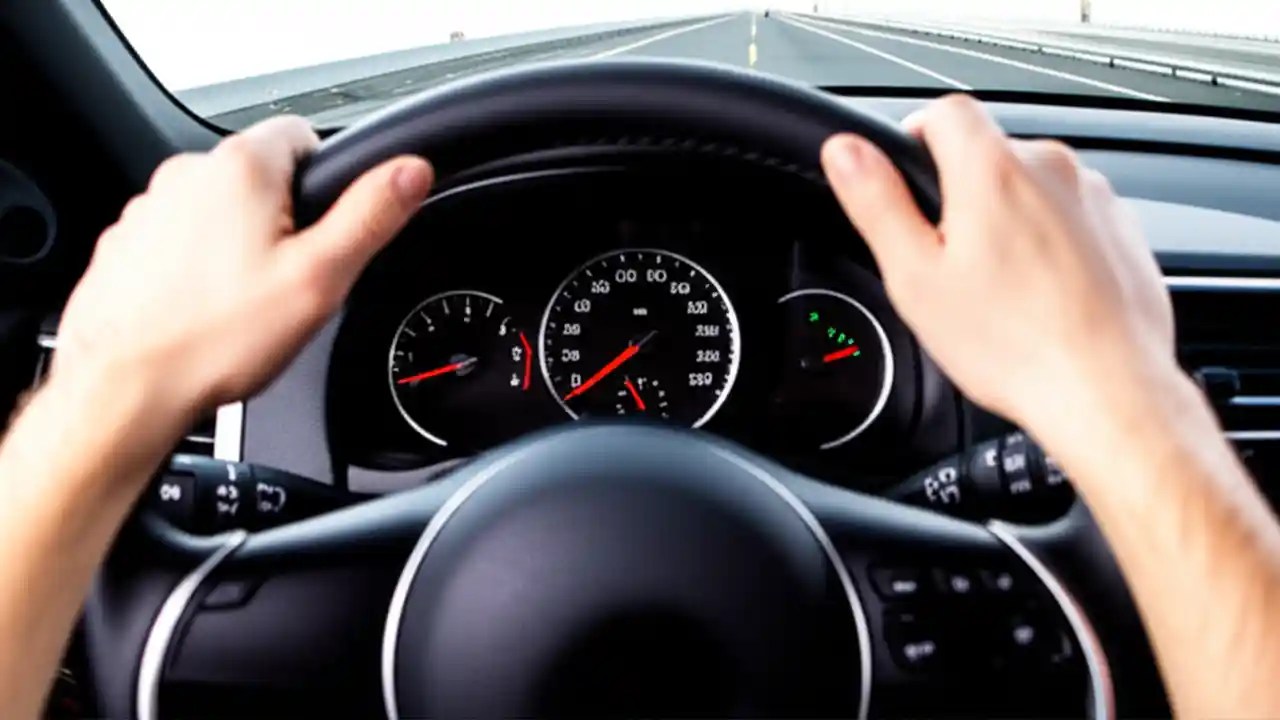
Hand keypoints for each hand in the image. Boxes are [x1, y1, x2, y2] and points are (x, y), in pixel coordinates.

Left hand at [51, 116, 432, 424]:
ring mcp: (148, 211)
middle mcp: (187, 176)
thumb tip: (411, 170)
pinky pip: (179, 245)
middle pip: (261, 180)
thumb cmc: (217, 338)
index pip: (305, 135)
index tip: (328, 232)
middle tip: (292, 282)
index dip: (328, 184)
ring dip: (238, 248)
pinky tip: (207, 315)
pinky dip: (197, 272)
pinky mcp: (126, 248)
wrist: (124, 390)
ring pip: (219, 215)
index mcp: (241, 169)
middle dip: (284, 223)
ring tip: (245, 307)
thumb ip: (370, 215)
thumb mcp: (321, 278)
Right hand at [820, 95, 1175, 434]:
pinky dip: (1049, 244)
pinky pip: (1070, 218)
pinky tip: (1038, 297)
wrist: (1107, 389)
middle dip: (961, 193)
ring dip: (1008, 219)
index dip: (915, 135)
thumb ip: (876, 202)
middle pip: (988, 153)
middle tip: (946, 259)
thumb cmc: (1014, 345)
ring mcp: (1094, 197)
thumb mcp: (915, 276)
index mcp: (992, 170)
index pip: (945, 111)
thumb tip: (845, 151)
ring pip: (1030, 187)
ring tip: (998, 288)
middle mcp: (1051, 168)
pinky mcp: (1121, 229)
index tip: (907, 176)